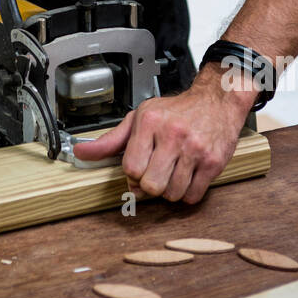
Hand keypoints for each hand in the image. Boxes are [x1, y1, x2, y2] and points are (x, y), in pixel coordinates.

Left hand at [74, 71, 252, 204]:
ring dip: (169, 191)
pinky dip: (187, 193)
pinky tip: (186, 177)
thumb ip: (110, 140)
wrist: (216, 101)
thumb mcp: (139, 118)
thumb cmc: (175, 112)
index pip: (131, 168)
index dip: (132, 175)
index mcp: (150, 122)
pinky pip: (193, 195)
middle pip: (151, 185)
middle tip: (154, 175)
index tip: (138, 170)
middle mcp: (173, 135)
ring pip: (172, 194)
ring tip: (171, 174)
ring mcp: (195, 149)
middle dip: (150, 186)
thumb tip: (81, 152)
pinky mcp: (213, 162)